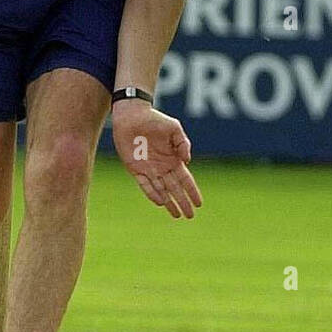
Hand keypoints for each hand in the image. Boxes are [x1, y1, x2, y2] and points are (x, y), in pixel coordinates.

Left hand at [112, 101, 201, 219]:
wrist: (132, 115)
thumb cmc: (154, 119)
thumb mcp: (174, 128)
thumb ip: (183, 144)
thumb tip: (187, 161)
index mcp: (173, 158)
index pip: (185, 179)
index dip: (192, 191)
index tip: (199, 203)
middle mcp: (162, 167)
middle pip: (175, 188)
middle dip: (183, 202)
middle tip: (190, 216)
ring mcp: (149, 169)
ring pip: (161, 190)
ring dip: (169, 203)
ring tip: (177, 215)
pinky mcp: (135, 169)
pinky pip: (145, 184)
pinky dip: (153, 193)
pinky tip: (161, 202)